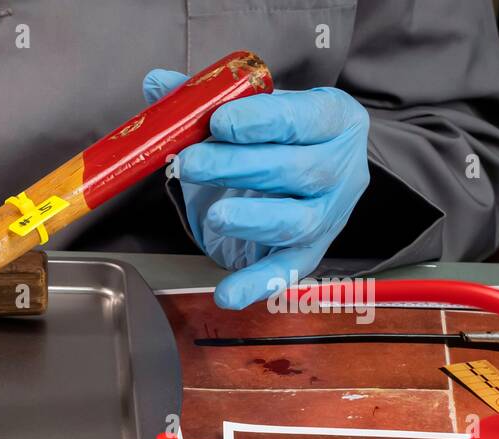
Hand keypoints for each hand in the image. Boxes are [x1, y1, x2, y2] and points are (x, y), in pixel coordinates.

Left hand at [143, 70, 369, 309]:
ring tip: (216, 216)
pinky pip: (286, 272)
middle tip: (190, 163)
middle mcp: (340, 169)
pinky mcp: (310, 252)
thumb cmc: (284, 138)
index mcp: (332, 121)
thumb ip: (209, 98)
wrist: (320, 173)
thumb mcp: (258, 111)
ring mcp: (328, 214)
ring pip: (296, 220)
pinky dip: (256, 284)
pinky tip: (227, 294)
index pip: (303, 117)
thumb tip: (158, 84)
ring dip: (252, 219)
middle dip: (238, 166)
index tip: (219, 121)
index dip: (261, 120)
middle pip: (295, 170)